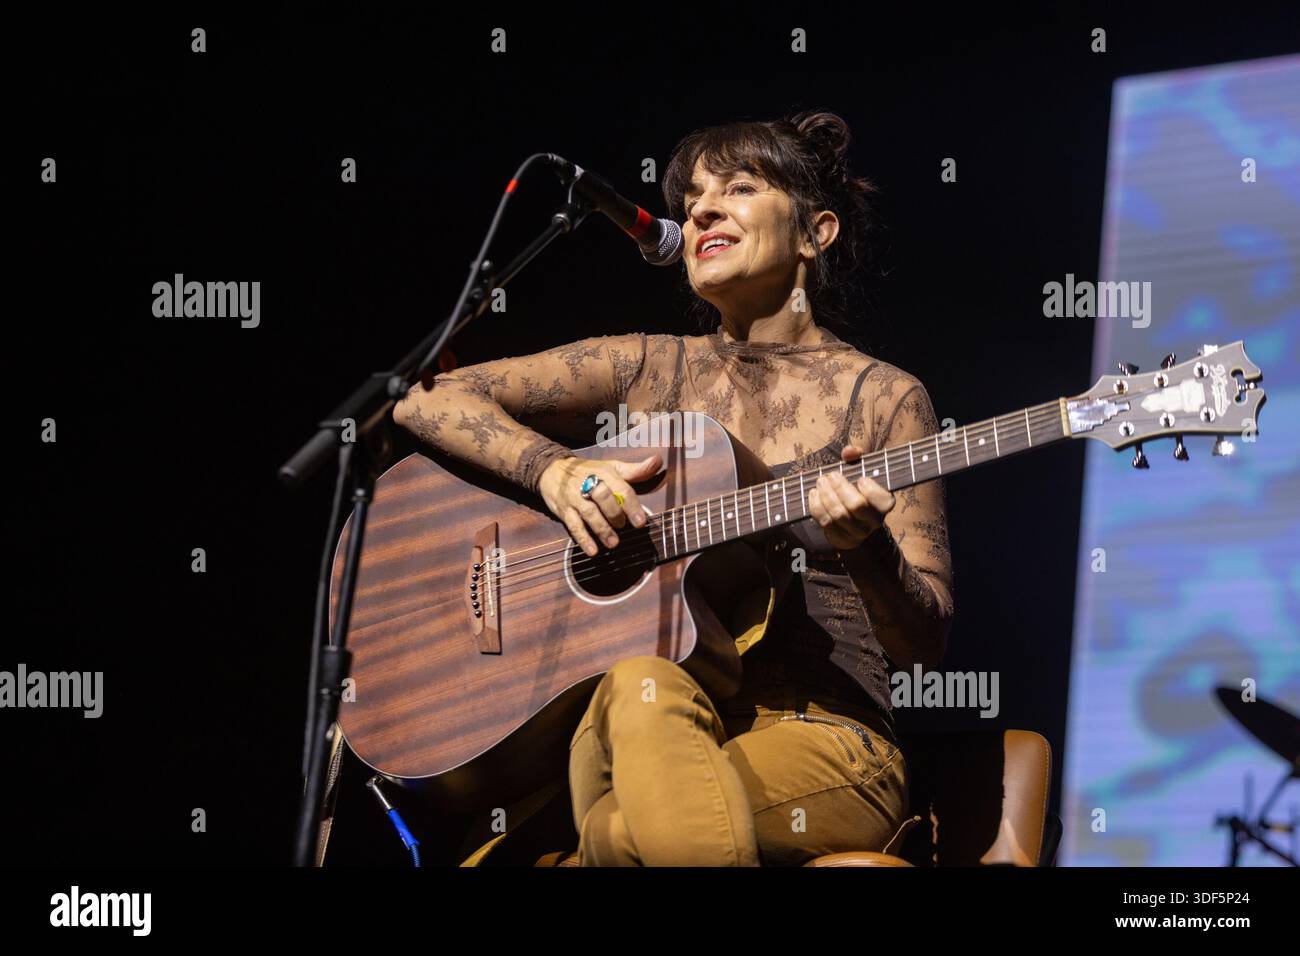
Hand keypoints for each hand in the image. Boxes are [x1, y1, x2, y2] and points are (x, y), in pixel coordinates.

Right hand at [538, 454, 663, 556]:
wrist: (553, 471)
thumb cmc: (590, 471)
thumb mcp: (612, 468)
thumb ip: (636, 470)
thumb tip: (658, 461)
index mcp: (605, 474)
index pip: (621, 488)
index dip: (632, 505)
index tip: (640, 522)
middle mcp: (589, 484)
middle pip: (603, 497)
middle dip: (615, 514)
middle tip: (623, 526)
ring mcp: (575, 498)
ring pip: (588, 513)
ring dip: (602, 529)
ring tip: (613, 543)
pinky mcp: (564, 511)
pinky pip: (573, 525)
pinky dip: (583, 539)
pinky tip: (592, 551)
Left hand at [808, 444, 894, 550]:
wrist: (855, 520)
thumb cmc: (859, 489)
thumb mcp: (863, 470)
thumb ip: (857, 457)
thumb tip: (848, 451)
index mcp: (884, 505)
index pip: (880, 499)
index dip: (870, 489)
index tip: (860, 479)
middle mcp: (874, 522)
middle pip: (856, 505)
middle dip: (840, 488)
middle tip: (830, 476)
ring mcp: (857, 534)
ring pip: (838, 515)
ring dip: (826, 496)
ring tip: (820, 482)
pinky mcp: (841, 539)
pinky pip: (825, 523)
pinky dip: (816, 506)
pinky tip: (814, 494)